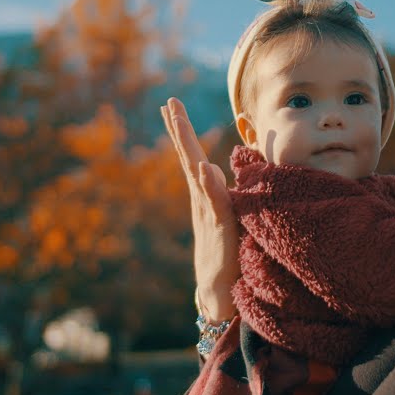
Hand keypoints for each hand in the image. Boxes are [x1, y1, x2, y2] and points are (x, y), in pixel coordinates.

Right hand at [161, 97, 239, 321]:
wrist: (220, 292)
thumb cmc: (225, 254)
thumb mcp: (223, 215)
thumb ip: (217, 191)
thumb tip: (211, 165)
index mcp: (204, 195)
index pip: (192, 156)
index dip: (182, 132)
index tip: (171, 107)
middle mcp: (202, 199)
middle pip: (188, 157)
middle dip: (179, 130)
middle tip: (169, 102)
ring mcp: (208, 211)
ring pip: (196, 172)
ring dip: (188, 146)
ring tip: (177, 121)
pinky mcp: (219, 226)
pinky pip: (214, 201)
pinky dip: (208, 184)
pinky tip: (203, 166)